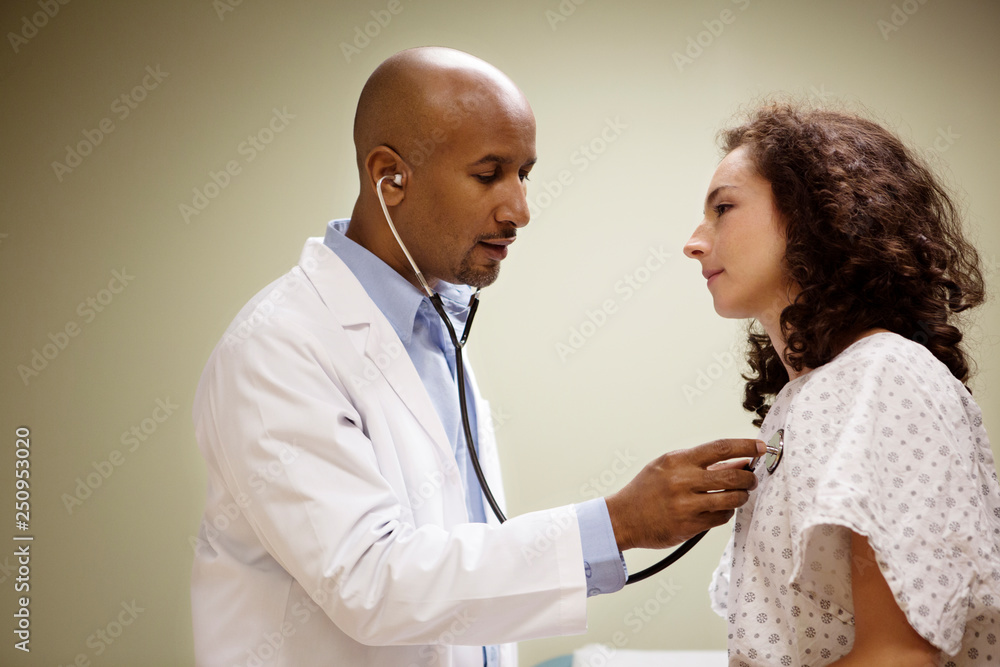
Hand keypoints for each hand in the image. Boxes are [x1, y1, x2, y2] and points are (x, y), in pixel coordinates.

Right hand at [605, 438, 763, 550]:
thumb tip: (737, 462)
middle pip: (733, 476)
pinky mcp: (689, 526)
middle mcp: (683, 481)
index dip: (745, 446)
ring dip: (741, 497)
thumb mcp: (668, 467)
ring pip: (731, 500)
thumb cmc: (646, 490)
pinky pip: (720, 518)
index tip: (761, 447)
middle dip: (749, 478)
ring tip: (738, 495)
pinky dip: (725, 513)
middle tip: (751, 479)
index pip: (720, 448)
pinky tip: (718, 510)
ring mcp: (686, 505)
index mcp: (678, 461)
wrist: (623, 518)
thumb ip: (701, 464)